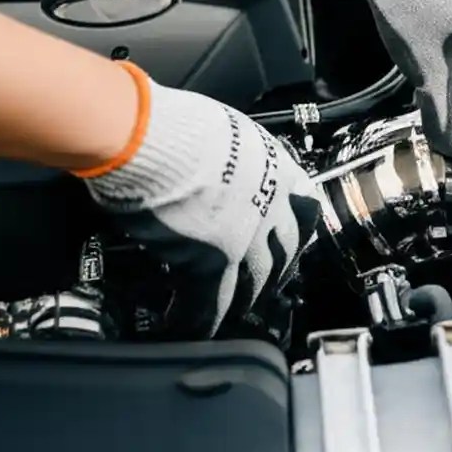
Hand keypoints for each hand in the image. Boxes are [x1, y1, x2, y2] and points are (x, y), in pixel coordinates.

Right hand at [78, 63, 319, 338]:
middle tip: (264, 284)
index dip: (298, 230)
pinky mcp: (210, 263)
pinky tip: (192, 327)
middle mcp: (268, 205)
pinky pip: (210, 304)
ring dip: (242, 300)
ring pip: (253, 283)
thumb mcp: (219, 130)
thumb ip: (228, 154)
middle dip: (274, 272)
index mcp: (275, 167)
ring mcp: (244, 238)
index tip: (295, 241)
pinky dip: (201, 320)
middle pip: (283, 252)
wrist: (146, 138)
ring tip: (232, 311)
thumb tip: (214, 162)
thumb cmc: (172, 123)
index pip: (306, 207)